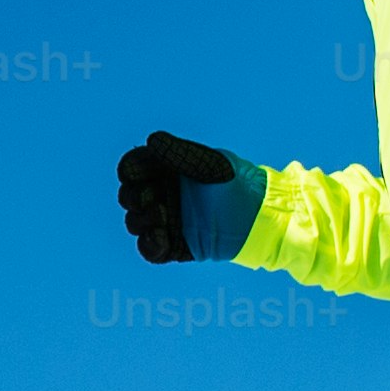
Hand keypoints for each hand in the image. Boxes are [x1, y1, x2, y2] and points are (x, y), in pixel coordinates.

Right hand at [116, 131, 257, 264]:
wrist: (260, 218)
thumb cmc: (239, 185)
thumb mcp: (212, 164)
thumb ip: (181, 153)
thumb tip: (151, 140)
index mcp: (167, 171)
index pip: (133, 168)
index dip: (129, 171)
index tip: (134, 173)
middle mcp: (163, 195)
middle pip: (129, 196)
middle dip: (133, 197)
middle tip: (151, 197)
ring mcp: (167, 221)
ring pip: (135, 223)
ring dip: (142, 219)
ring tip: (163, 215)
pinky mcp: (175, 245)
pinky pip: (150, 250)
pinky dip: (149, 244)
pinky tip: (161, 236)